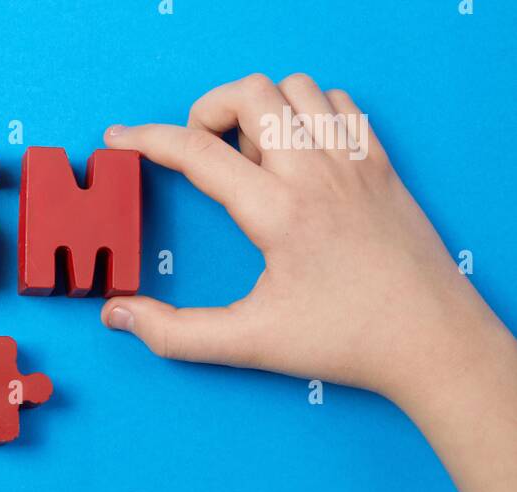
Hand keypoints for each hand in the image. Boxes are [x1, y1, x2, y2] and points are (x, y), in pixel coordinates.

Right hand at [100, 73, 516, 491]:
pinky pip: (340, 103)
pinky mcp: (381, 164)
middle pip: (251, 93)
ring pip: (297, 88)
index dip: (147, 138)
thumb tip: (118, 315)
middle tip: (200, 150)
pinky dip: (308, 111)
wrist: (433, 341)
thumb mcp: (250, 342)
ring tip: (253, 158)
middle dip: (209, 110)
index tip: (120, 137)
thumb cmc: (346, 341)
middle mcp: (317, 173)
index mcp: (279, 211)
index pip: (198, 151)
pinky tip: (297, 154)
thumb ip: (175, 332)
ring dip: (261, 108)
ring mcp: (354, 161)